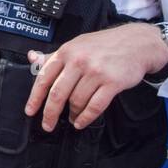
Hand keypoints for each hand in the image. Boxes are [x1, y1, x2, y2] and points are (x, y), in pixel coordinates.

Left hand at [25, 22, 167, 131]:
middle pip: (58, 93)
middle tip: (47, 124)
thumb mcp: (75, 45)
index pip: (44, 78)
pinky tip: (81, 121)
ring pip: (77, 101)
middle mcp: (79, 61)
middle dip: (50, 113)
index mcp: (66, 52)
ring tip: (72, 118)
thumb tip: (31, 58)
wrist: (136, 42)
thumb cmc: (103, 45)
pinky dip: (86, 117)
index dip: (35, 98)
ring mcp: (96, 72)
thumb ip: (53, 56)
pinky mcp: (113, 82)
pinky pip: (95, 106)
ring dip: (72, 114)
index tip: (30, 111)